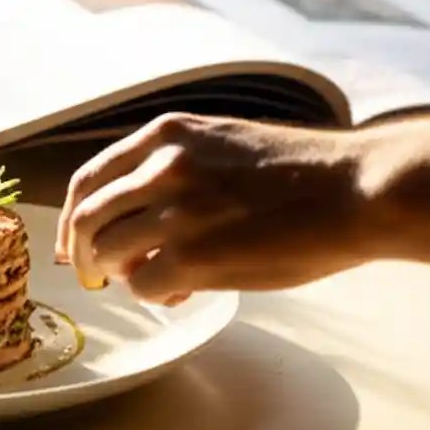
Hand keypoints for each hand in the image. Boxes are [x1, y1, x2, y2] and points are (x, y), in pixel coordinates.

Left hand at [54, 113, 375, 304]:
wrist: (358, 190)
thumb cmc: (302, 173)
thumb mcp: (223, 144)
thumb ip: (172, 169)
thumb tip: (134, 219)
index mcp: (166, 135)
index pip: (88, 179)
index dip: (72, 218)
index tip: (71, 242)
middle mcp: (161, 166)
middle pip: (86, 219)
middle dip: (81, 255)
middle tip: (92, 277)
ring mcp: (175, 211)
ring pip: (108, 254)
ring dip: (123, 275)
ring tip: (157, 280)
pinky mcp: (192, 256)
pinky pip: (143, 285)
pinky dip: (153, 295)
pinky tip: (182, 292)